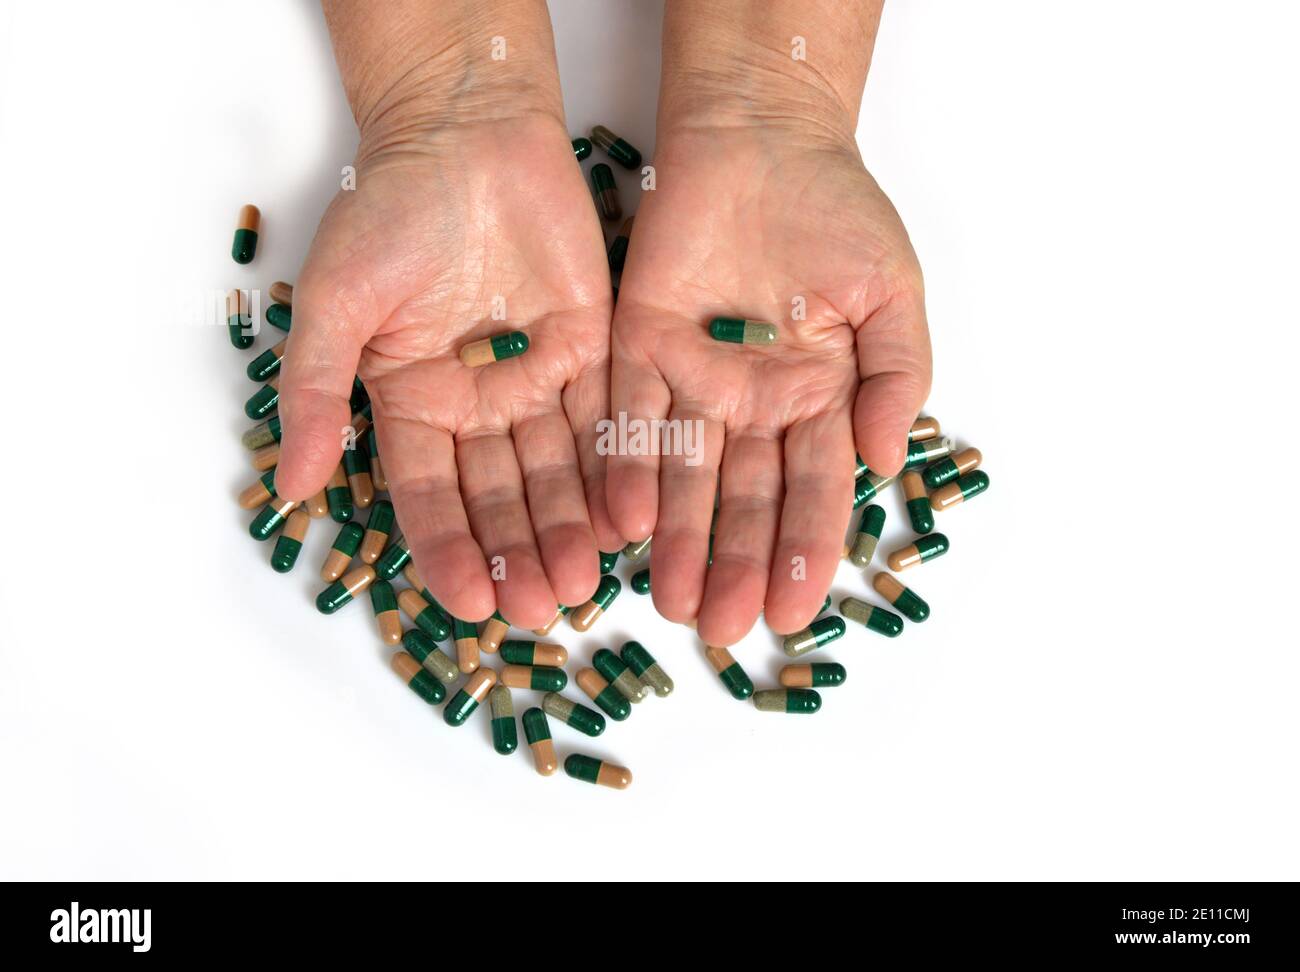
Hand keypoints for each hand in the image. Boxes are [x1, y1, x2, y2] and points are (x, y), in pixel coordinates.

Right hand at [275, 113, 620, 626]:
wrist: (465, 135)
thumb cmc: (389, 213)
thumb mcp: (335, 305)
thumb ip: (314, 393)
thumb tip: (286, 486)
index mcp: (413, 404)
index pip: (430, 495)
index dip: (448, 548)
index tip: (470, 602)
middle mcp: (478, 406)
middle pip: (501, 496)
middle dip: (519, 553)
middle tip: (542, 608)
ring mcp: (538, 381)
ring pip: (559, 471)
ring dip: (572, 527)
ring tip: (587, 582)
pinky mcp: (592, 352)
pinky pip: (608, 418)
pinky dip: (619, 466)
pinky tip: (632, 516)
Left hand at [608, 123, 930, 646]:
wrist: (762, 136)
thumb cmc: (834, 210)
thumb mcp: (889, 293)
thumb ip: (895, 376)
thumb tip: (887, 460)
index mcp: (816, 397)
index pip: (812, 490)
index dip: (804, 548)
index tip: (792, 609)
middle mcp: (751, 403)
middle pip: (742, 498)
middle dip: (734, 562)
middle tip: (720, 628)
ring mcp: (691, 379)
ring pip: (682, 474)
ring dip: (677, 538)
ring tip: (672, 601)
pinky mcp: (634, 347)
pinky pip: (630, 416)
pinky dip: (628, 467)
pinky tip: (626, 520)